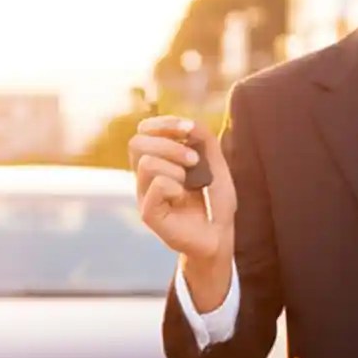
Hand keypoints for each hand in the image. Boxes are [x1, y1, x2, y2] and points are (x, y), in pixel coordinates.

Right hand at [128, 115, 236, 267]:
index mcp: (157, 160)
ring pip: (146, 163)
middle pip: (137, 143)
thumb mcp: (214, 161)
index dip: (164, 123)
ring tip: (190, 182)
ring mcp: (144, 195)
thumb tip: (187, 123)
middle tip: (194, 161)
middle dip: (169, 145)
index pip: (144, 130)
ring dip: (176, 167)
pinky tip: (182, 197)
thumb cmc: (214, 198)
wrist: (220, 234)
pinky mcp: (148, 215)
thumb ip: (202, 137)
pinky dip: (175, 186)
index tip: (189, 130)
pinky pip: (156, 186)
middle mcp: (145, 176)